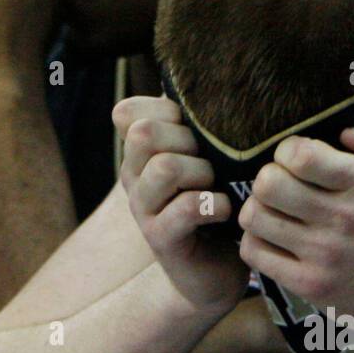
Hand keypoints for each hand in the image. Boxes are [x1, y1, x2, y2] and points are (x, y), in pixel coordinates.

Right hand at [117, 95, 247, 316]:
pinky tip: (226, 211)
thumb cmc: (217, 205)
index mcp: (140, 153)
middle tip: (213, 162)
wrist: (214, 270)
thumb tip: (223, 82)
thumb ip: (202, 125)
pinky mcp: (161, 239)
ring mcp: (143, 209)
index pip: (128, 112)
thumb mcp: (208, 158)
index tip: (196, 133)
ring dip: (202, 172)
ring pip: (165, 167)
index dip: (166, 112)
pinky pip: (186, 208)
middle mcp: (133, 177)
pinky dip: (215, 205)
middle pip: (143, 133)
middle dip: (188, 140)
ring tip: (219, 187)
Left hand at [237, 120, 353, 316]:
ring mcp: (320, 254)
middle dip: (270, 178)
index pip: (299, 154)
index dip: (289, 151)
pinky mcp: (305, 283)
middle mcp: (340, 218)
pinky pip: (253, 252)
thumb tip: (347, 131)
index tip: (299, 162)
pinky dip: (256, 241)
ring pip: (255, 216)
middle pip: (268, 183)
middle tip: (283, 188)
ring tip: (276, 212)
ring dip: (260, 209)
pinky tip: (273, 238)